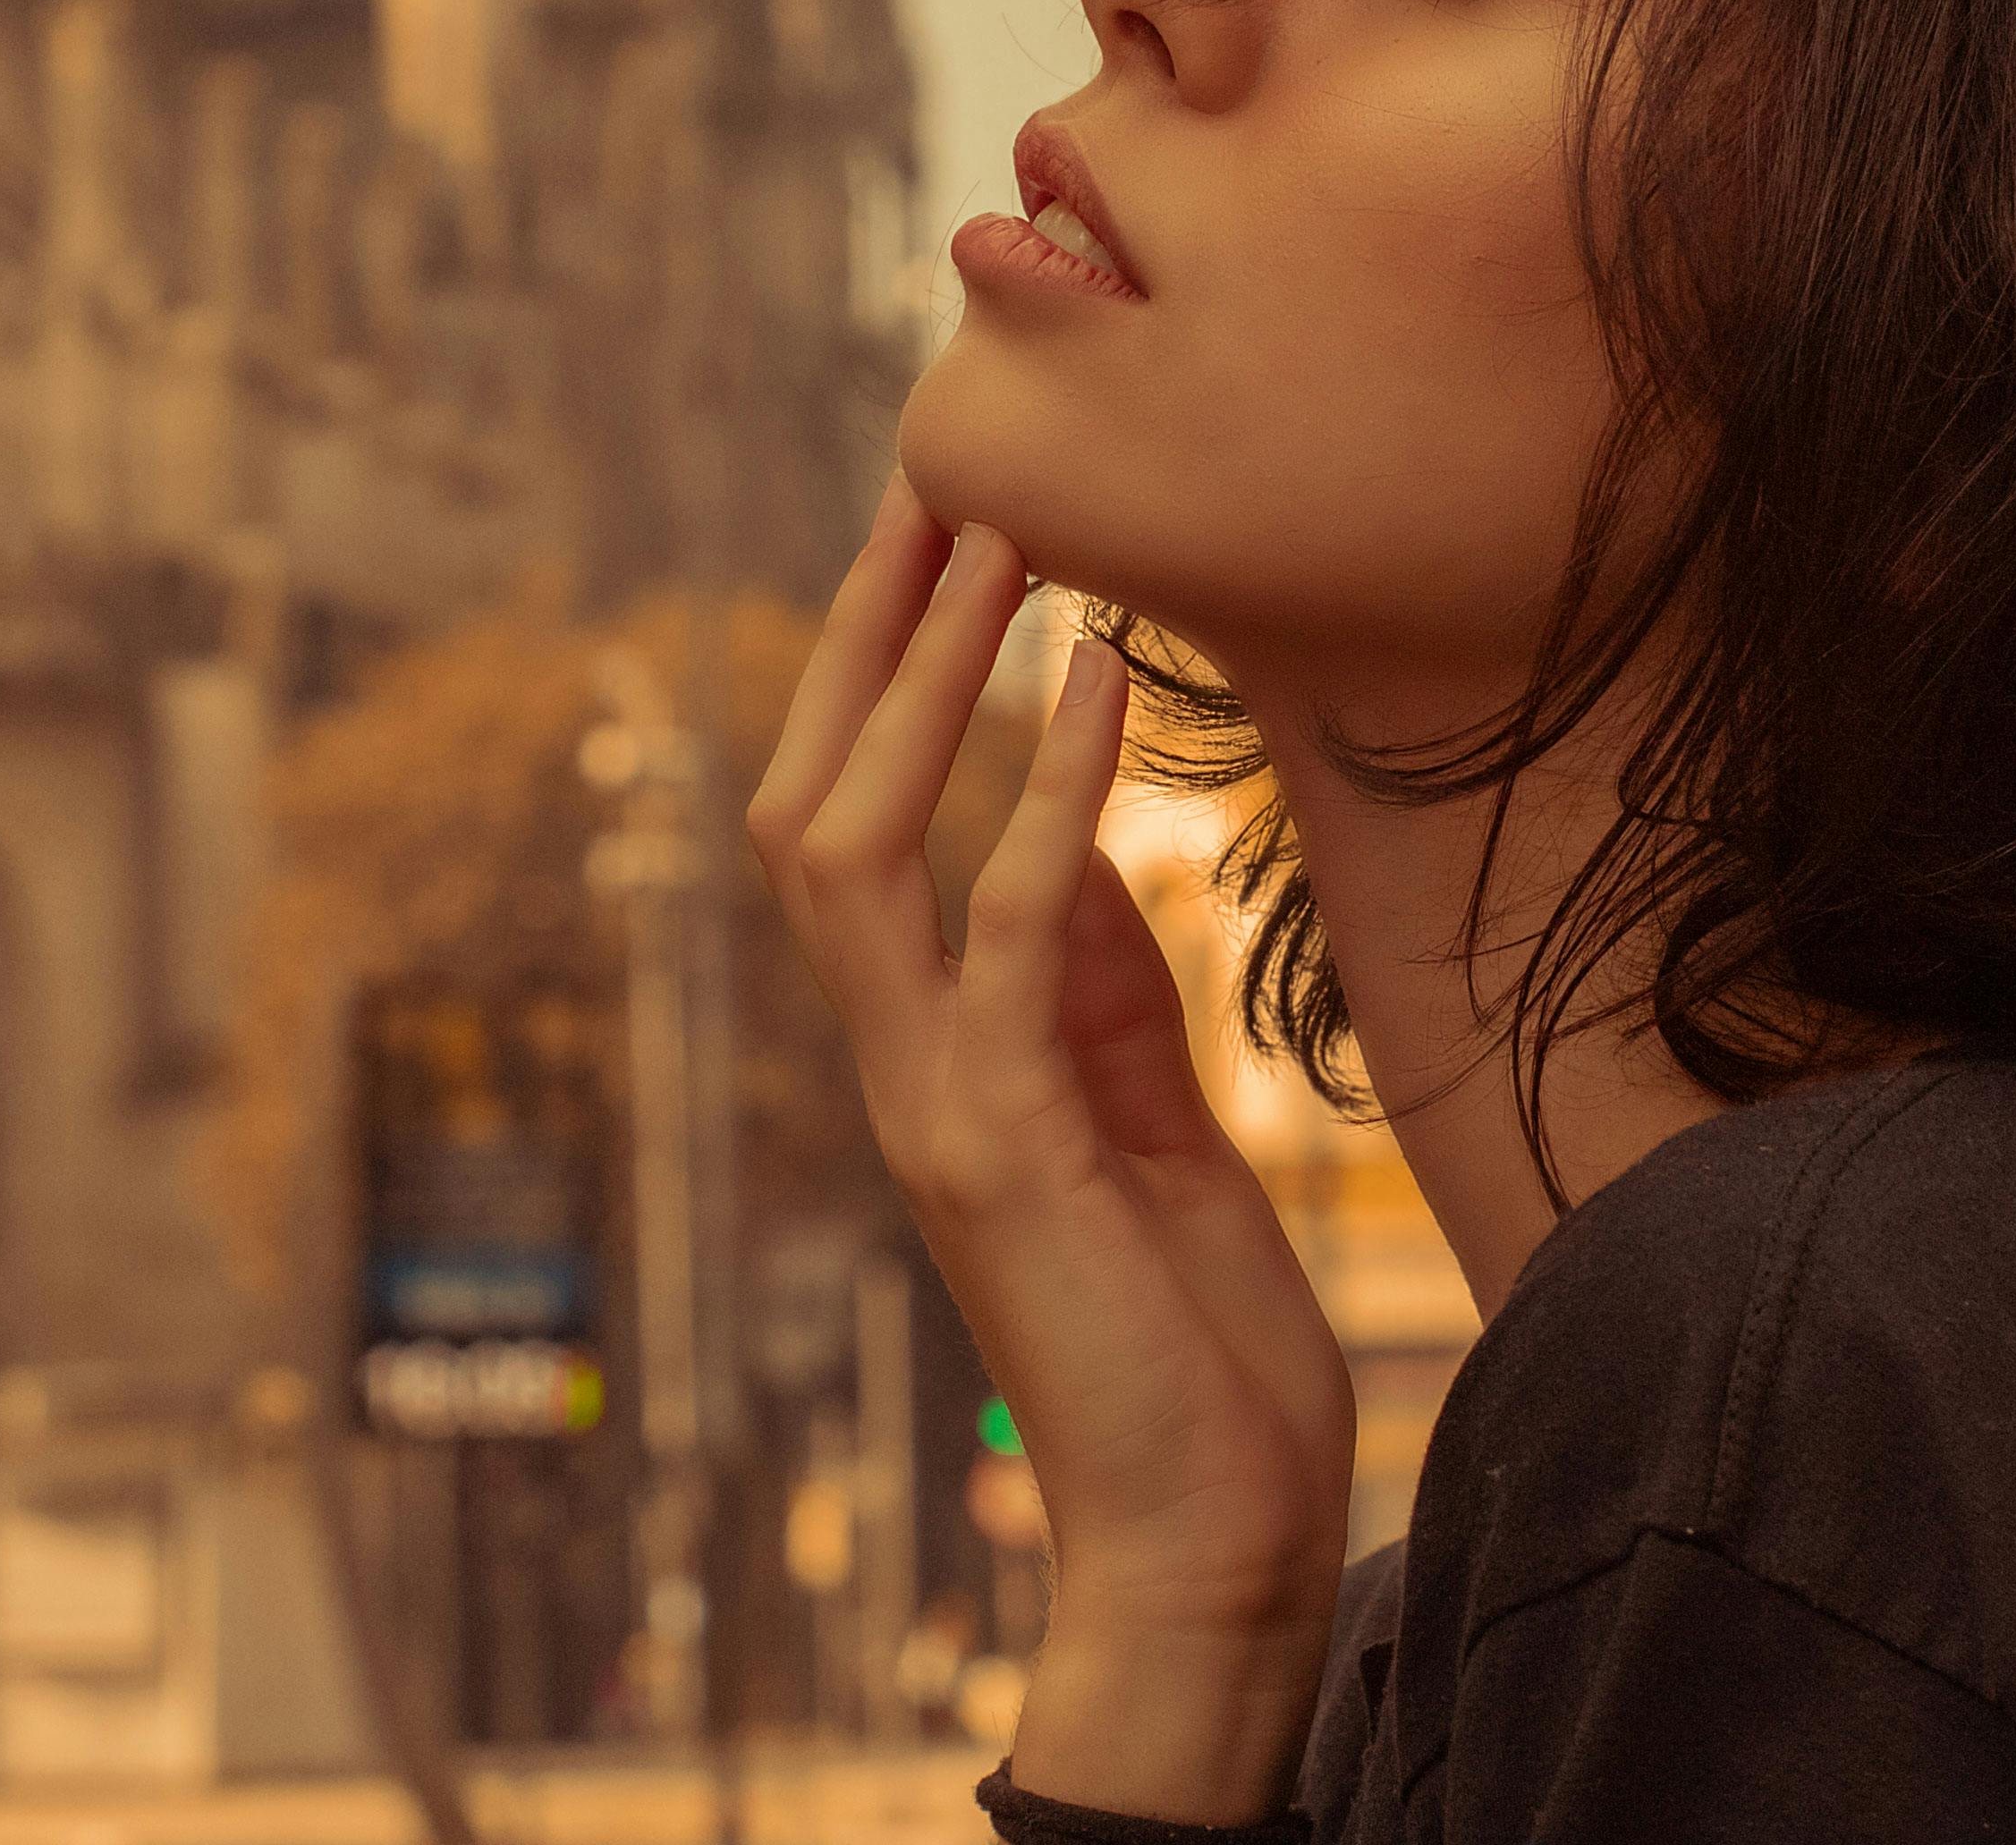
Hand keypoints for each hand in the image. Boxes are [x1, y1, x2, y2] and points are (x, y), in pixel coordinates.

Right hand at [748, 482, 1358, 1824]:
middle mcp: (895, 1060)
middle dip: (866, 635)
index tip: (944, 528)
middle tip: (939, 474)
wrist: (1206, 1540)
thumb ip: (1092, 980)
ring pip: (854, 845)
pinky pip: (1005, 937)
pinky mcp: (1004, 1147)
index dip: (877, 672)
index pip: (848, 817)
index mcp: (925, 1049)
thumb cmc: (1189, 1338)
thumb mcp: (1144, 1111)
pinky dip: (1042, 798)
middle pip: (810, 795)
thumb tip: (1074, 827)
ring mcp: (933, 1103)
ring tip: (999, 542)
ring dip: (925, 680)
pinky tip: (1094, 686)